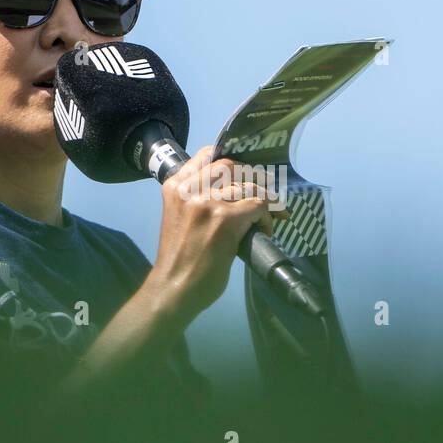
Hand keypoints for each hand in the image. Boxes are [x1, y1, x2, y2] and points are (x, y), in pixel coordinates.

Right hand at [141, 145, 273, 324]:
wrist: (174, 287)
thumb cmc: (178, 257)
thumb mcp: (179, 216)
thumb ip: (196, 198)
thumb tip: (232, 189)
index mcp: (175, 186)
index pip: (207, 156)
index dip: (231, 162)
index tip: (244, 174)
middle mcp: (189, 189)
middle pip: (230, 165)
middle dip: (251, 177)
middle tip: (262, 192)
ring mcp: (208, 202)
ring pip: (248, 184)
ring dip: (264, 198)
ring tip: (269, 214)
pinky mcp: (225, 219)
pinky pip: (258, 205)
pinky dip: (266, 216)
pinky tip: (265, 229)